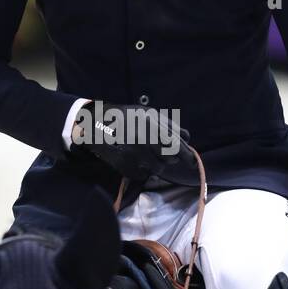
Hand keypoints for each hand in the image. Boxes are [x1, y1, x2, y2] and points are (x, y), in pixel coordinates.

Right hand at [70, 100, 197, 184]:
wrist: (95, 125)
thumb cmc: (125, 117)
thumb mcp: (147, 113)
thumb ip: (168, 124)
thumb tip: (187, 137)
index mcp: (152, 124)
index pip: (177, 145)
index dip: (187, 155)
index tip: (193, 163)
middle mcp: (144, 140)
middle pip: (170, 159)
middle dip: (170, 158)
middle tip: (164, 154)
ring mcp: (134, 155)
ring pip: (158, 168)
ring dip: (156, 164)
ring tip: (145, 153)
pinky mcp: (126, 167)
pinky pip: (144, 175)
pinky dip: (143, 170)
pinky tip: (134, 159)